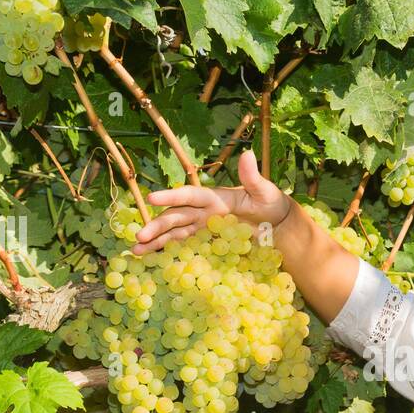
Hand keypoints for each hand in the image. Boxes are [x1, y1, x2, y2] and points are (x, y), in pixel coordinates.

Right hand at [130, 149, 292, 254]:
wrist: (278, 226)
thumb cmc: (271, 204)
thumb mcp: (264, 191)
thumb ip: (253, 177)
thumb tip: (247, 154)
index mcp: (214, 197)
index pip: (189, 196)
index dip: (171, 197)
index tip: (151, 199)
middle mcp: (203, 211)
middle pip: (176, 217)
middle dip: (157, 225)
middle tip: (139, 236)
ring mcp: (203, 228)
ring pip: (174, 233)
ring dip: (155, 240)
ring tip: (135, 250)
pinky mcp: (206, 243)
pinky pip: (184, 247)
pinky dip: (166, 251)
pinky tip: (149, 258)